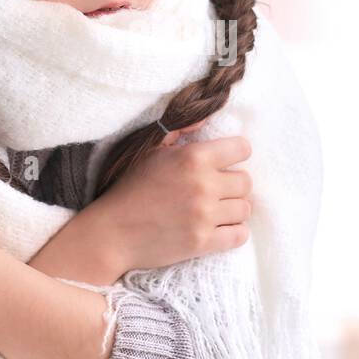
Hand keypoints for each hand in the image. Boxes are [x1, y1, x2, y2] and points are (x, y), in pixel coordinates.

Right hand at [90, 118, 253, 272]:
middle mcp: (203, 184)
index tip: (226, 164)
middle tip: (217, 191)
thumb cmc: (132, 189)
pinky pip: (240, 235)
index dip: (236, 155)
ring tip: (216, 210)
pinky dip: (234, 232)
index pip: (242, 149)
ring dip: (233, 210)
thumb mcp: (153, 151)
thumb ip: (181, 132)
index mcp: (193, 157)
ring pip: (245, 209)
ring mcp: (204, 215)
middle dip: (233, 185)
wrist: (113, 232)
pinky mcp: (203, 242)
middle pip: (246, 182)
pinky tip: (220, 228)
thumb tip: (204, 117)